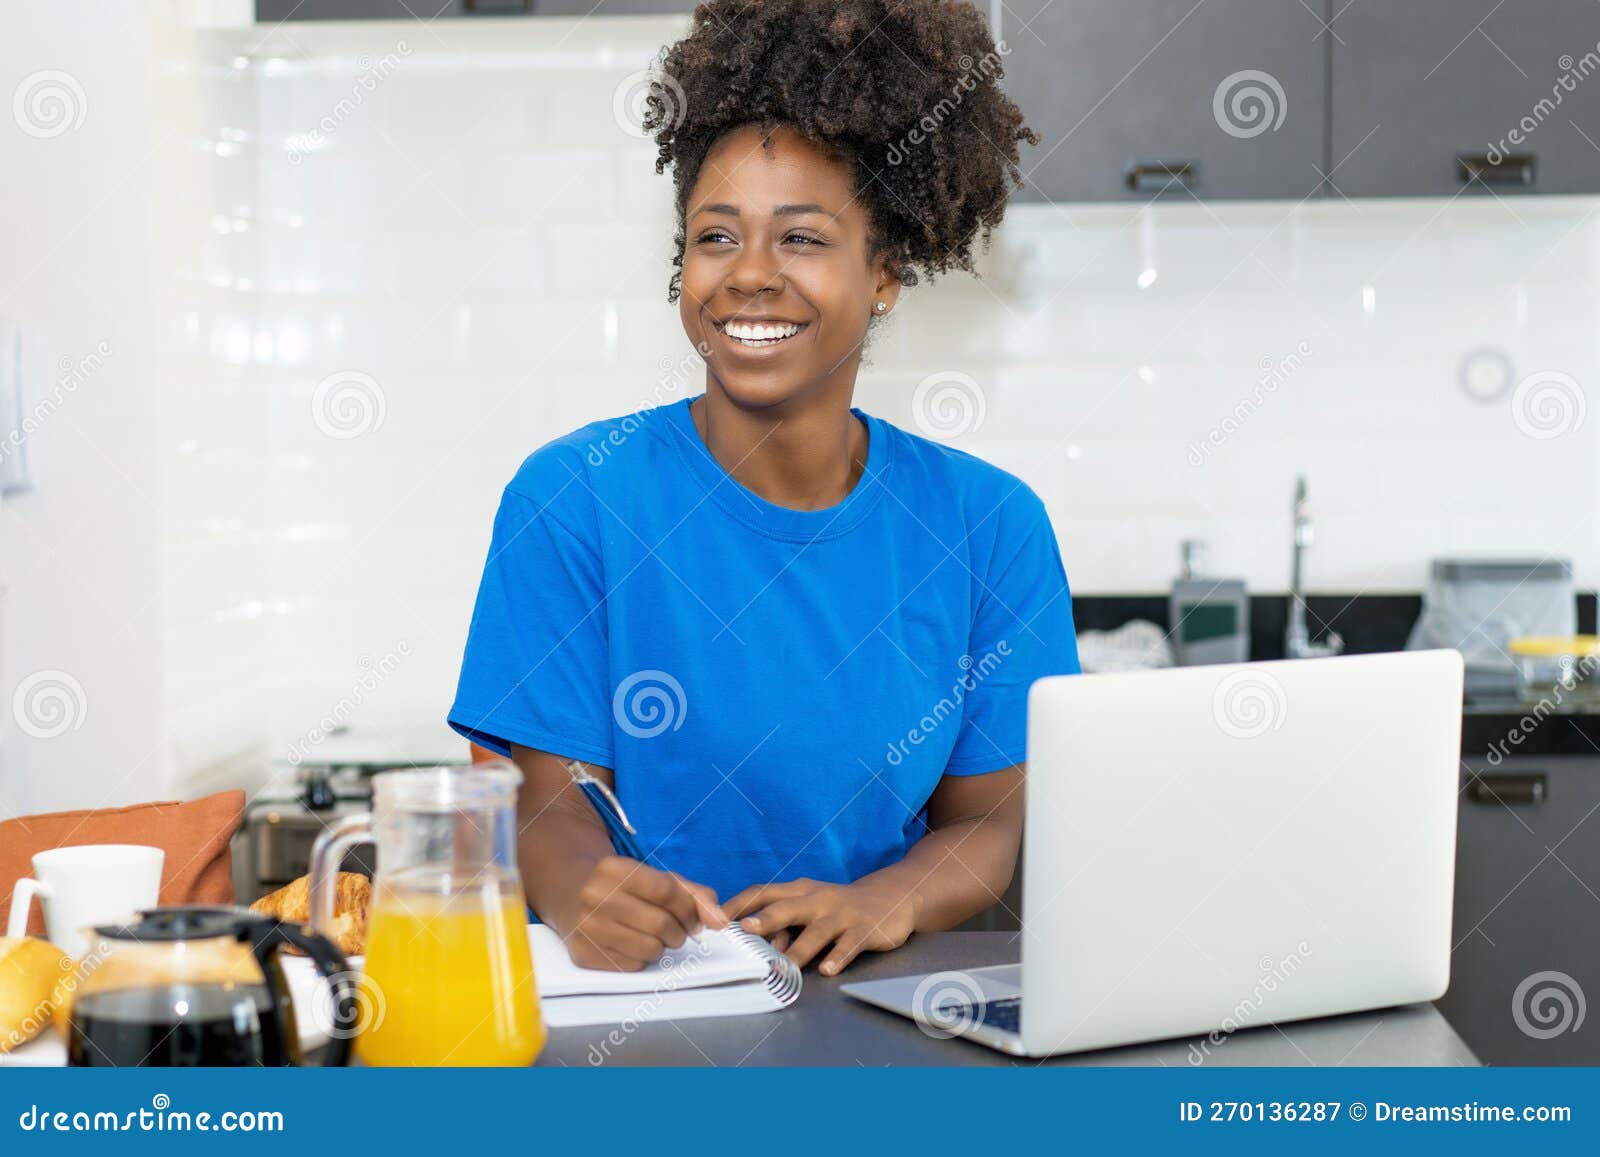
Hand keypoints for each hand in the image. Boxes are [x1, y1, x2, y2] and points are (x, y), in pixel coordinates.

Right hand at [564, 856, 726, 970]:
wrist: (571, 894)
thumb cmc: (623, 887)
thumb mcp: (654, 878)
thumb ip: (692, 894)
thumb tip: (720, 920)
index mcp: (613, 868)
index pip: (666, 891)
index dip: (689, 909)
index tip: (696, 919)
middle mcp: (595, 896)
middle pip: (661, 923)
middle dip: (680, 932)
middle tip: (679, 931)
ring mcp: (586, 927)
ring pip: (649, 949)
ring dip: (662, 947)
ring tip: (655, 936)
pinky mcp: (583, 954)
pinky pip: (632, 966)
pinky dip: (642, 959)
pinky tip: (633, 944)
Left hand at [723, 877, 916, 975]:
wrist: (891, 896)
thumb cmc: (838, 906)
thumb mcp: (810, 908)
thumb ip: (785, 925)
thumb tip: (760, 948)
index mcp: (799, 891)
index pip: (763, 892)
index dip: (740, 904)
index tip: (717, 918)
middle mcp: (818, 899)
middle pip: (787, 907)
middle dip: (765, 919)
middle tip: (745, 931)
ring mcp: (841, 914)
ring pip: (817, 931)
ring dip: (799, 949)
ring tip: (783, 965)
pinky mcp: (864, 929)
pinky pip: (849, 944)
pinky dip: (838, 956)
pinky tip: (827, 970)